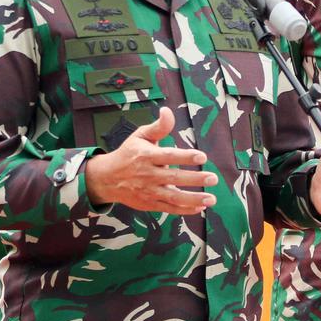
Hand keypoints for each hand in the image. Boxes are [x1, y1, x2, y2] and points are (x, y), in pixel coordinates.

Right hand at [84, 106, 218, 213]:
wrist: (107, 178)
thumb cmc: (128, 154)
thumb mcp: (140, 136)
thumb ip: (158, 126)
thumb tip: (167, 110)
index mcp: (146, 156)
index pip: (168, 156)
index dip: (185, 156)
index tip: (202, 156)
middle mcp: (147, 174)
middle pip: (173, 177)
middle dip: (195, 179)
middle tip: (213, 178)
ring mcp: (148, 191)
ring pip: (173, 197)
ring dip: (193, 199)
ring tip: (211, 199)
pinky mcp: (149, 204)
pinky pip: (168, 208)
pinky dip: (184, 210)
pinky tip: (199, 208)